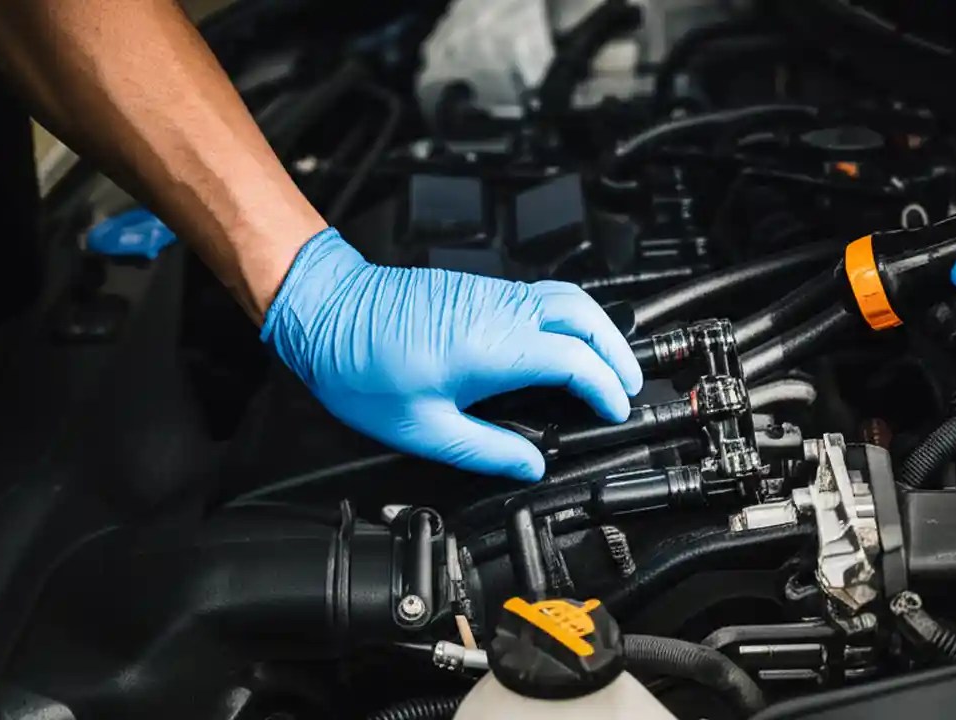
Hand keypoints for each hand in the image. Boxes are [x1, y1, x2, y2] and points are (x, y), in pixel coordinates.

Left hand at [262, 229, 642, 481]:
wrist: (326, 310)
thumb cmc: (361, 366)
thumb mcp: (423, 429)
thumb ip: (486, 451)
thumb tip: (529, 465)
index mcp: (496, 348)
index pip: (577, 362)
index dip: (606, 388)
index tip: (615, 410)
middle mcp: (501, 312)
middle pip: (587, 316)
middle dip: (618, 351)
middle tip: (628, 385)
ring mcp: (491, 294)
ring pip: (568, 299)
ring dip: (597, 330)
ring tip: (607, 365)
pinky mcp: (478, 289)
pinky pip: (541, 296)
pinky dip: (568, 318)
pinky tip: (563, 344)